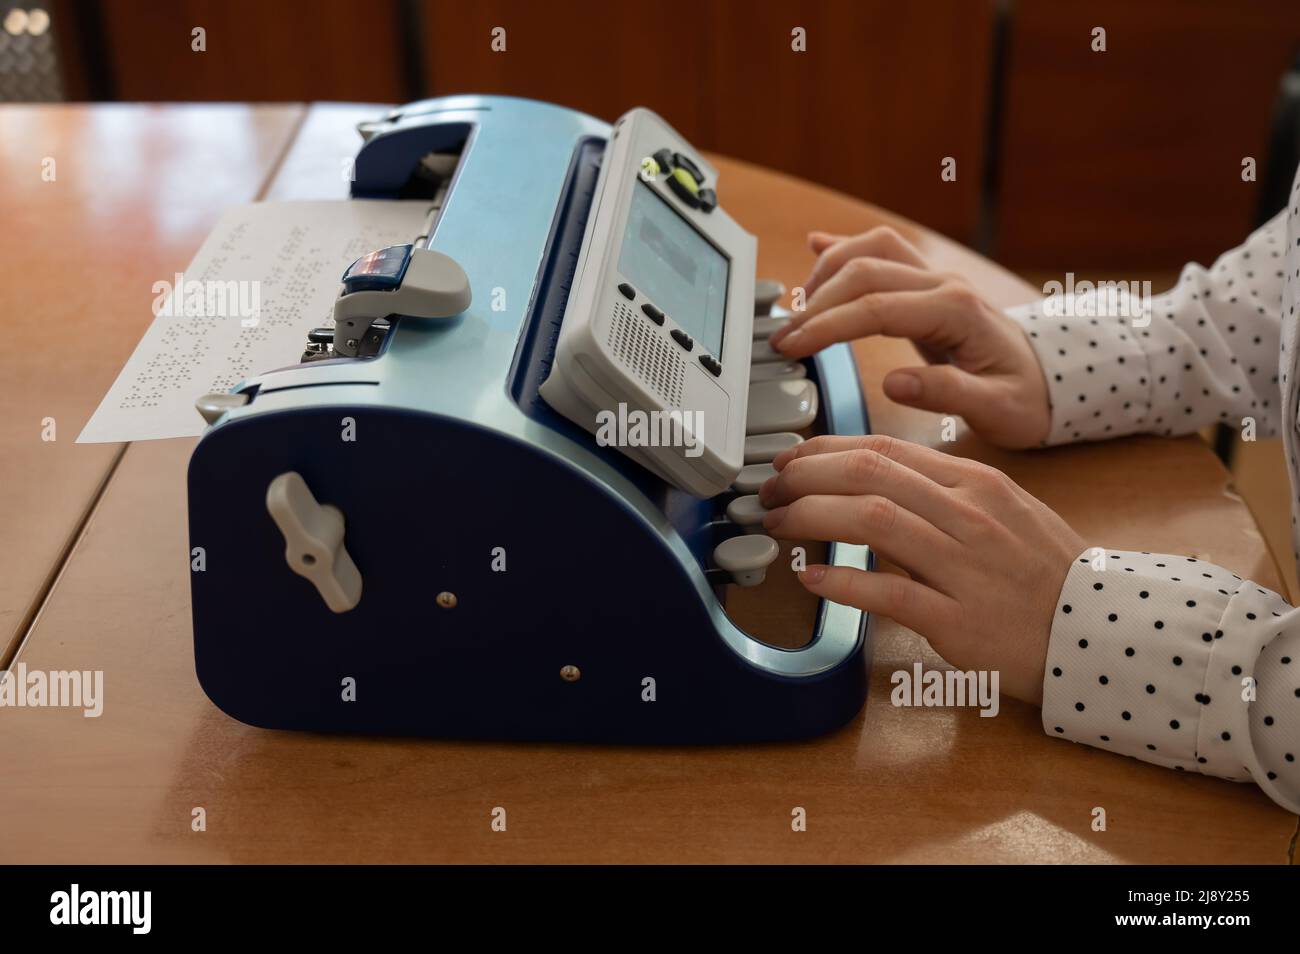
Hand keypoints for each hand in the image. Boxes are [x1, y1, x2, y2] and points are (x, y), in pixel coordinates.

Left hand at [758, 434, 1084, 704]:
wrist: (1102, 631)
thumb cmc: (1044, 574)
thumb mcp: (1001, 512)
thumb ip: (940, 494)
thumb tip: (873, 485)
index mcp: (975, 484)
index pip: (883, 449)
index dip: (824, 451)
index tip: (791, 461)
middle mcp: (967, 515)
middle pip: (868, 474)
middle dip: (805, 477)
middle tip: (770, 492)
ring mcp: (964, 566)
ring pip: (871, 521)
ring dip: (811, 517)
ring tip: (780, 524)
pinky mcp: (960, 620)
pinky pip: (890, 594)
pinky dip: (843, 583)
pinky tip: (812, 579)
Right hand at [769, 226, 1051, 448]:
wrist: (1052, 381)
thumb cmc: (1025, 398)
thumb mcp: (997, 409)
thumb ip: (947, 395)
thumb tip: (892, 382)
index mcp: (956, 312)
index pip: (876, 307)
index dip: (828, 326)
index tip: (793, 347)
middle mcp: (943, 284)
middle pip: (865, 271)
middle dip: (815, 302)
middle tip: (783, 338)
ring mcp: (935, 278)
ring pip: (871, 250)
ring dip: (827, 272)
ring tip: (798, 311)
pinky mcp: (927, 282)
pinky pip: (882, 249)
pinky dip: (845, 247)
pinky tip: (816, 246)